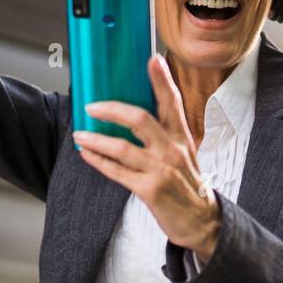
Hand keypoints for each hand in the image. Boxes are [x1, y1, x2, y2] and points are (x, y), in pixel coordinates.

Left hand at [72, 55, 221, 259]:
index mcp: (182, 137)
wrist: (202, 222)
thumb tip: (138, 118)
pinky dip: (99, 162)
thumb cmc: (189, 187)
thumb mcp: (185, 155)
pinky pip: (118, 172)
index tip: (152, 60)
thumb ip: (166, 136)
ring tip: (80, 134)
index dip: (162, 80)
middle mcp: (172, 150)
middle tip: (92, 106)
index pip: (172, 102)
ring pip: (122, 147)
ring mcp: (161, 170)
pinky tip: (86, 155)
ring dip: (96, 140)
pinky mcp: (150, 190)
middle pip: (139, 119)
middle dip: (111, 109)